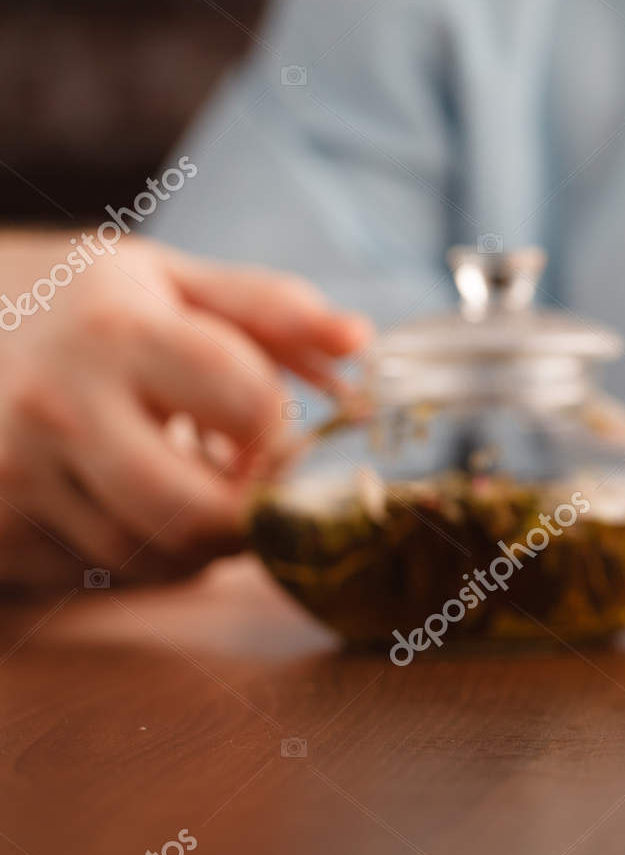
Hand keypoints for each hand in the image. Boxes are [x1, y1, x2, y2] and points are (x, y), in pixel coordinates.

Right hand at [0, 233, 368, 591]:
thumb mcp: (169, 280)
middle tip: (250, 492)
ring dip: (194, 542)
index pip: (245, 402)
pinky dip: (132, 555)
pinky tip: (122, 504)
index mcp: (117, 330)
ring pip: (148, 556)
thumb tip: (359, 340)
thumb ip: (271, 309)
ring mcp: (12, 474)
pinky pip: (92, 574)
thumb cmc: (79, 307)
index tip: (268, 427)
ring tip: (188, 488)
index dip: (277, 427)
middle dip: (245, 516)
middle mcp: (58, 405)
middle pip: (195, 512)